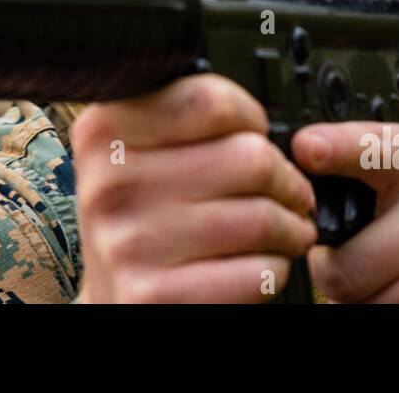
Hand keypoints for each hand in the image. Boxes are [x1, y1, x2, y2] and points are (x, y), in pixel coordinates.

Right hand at [71, 74, 316, 302]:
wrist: (114, 298)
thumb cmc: (141, 218)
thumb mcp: (136, 152)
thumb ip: (178, 116)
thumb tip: (255, 113)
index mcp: (104, 131)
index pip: (210, 101)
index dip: (251, 117)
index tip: (256, 133)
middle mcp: (109, 184)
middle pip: (249, 157)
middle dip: (287, 177)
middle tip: (292, 190)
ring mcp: (129, 244)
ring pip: (262, 217)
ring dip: (293, 226)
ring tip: (291, 228)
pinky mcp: (155, 296)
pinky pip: (256, 273)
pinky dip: (276, 269)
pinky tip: (264, 263)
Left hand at [292, 122, 398, 302]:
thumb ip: (379, 163)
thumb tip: (304, 165)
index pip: (369, 146)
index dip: (329, 149)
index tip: (305, 151)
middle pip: (346, 267)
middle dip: (338, 274)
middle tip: (348, 266)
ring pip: (373, 306)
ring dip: (371, 303)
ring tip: (394, 281)